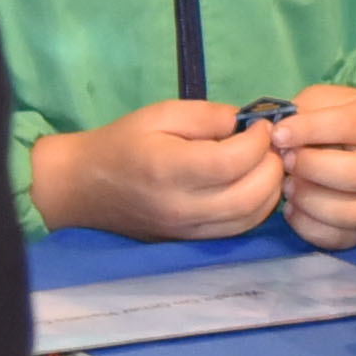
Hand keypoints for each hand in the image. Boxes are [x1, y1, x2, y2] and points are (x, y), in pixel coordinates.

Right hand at [31, 100, 282, 241]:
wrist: (83, 187)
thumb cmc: (121, 143)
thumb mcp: (160, 114)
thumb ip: (207, 116)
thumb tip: (247, 123)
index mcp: (169, 169)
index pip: (233, 162)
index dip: (258, 141)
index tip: (261, 124)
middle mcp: (181, 206)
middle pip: (250, 195)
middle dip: (272, 166)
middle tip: (271, 144)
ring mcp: (187, 230)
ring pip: (250, 218)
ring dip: (271, 189)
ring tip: (266, 163)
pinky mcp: (190, 242)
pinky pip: (237, 230)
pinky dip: (257, 208)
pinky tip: (254, 185)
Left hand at [267, 86, 355, 248]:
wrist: (355, 145)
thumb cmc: (334, 118)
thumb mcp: (322, 101)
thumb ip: (302, 113)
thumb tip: (277, 137)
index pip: (351, 126)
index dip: (311, 130)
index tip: (278, 134)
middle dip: (313, 168)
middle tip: (286, 161)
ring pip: (352, 213)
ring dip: (311, 201)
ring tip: (288, 187)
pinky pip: (339, 238)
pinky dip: (309, 227)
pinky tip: (293, 209)